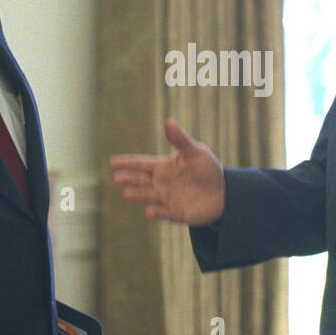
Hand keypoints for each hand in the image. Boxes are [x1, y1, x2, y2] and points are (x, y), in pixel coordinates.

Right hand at [109, 118, 225, 225]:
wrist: (223, 193)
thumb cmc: (207, 169)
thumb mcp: (196, 151)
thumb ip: (181, 139)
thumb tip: (169, 121)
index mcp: (163, 167)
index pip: (141, 164)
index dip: (127, 163)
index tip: (112, 162)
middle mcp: (161, 183)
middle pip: (140, 181)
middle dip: (128, 179)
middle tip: (117, 178)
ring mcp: (167, 199)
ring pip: (148, 197)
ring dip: (137, 196)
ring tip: (126, 194)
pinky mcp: (176, 213)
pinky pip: (163, 213)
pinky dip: (156, 213)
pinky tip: (149, 212)